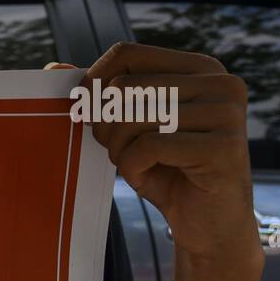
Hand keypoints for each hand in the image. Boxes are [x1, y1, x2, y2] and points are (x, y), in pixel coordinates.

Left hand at [48, 44, 262, 277]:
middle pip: (125, 88)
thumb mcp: (131, 128)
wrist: (206, 225)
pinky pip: (149, 146)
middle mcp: (221, 83)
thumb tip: (52, 69)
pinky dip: (132, 167)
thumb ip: (101, 95)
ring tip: (134, 163)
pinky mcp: (224, 148)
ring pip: (134, 116)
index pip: (126, 55)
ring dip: (119, 148)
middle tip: (116, 150)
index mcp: (201, 68)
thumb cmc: (166, 171)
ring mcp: (227, 114)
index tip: (88, 115)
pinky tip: (145, 176)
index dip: (94, 84)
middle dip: (106, 125)